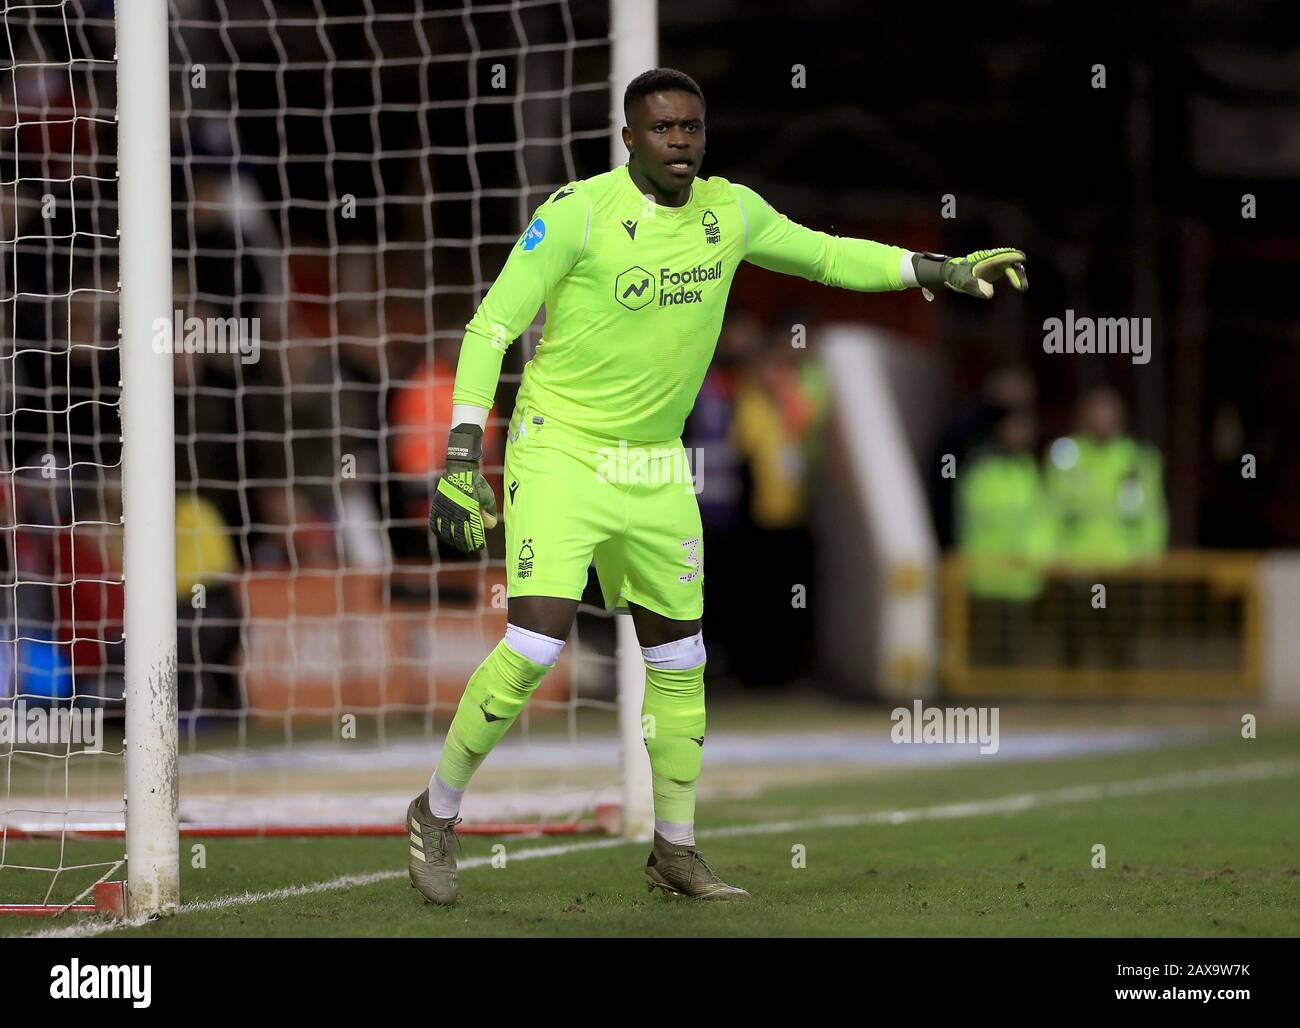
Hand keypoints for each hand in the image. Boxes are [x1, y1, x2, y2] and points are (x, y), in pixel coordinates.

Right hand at [429, 424, 497, 552]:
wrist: (460, 469)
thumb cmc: (476, 483)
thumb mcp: (487, 496)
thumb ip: (489, 511)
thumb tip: (489, 526)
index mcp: (470, 511)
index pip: (473, 532)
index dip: (476, 542)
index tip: (479, 546)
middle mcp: (456, 512)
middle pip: (459, 535)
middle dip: (465, 544)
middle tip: (469, 548)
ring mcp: (445, 510)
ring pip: (446, 532)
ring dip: (451, 540)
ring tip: (457, 544)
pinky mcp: (437, 506)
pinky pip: (434, 523)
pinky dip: (438, 530)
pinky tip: (443, 534)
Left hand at [913, 248, 1028, 299]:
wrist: (953, 272)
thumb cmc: (956, 274)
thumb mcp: (962, 281)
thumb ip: (974, 286)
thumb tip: (989, 294)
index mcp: (985, 259)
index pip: (1000, 256)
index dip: (1011, 256)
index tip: (1022, 258)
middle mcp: (993, 259)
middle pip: (1010, 261)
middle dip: (1017, 272)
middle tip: (1021, 287)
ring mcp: (996, 262)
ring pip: (1012, 266)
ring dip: (1019, 275)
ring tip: (1022, 288)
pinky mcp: (997, 268)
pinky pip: (1010, 271)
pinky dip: (1015, 278)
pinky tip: (1019, 287)